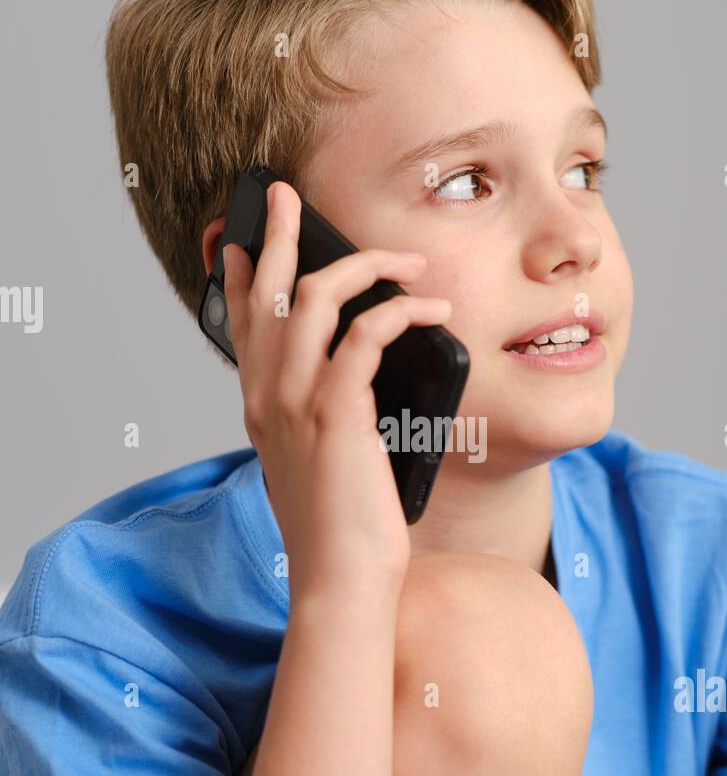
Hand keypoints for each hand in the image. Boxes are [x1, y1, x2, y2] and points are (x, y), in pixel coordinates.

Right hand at [223, 181, 451, 600]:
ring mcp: (296, 403)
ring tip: (409, 261)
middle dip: (280, 234)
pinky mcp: (336, 414)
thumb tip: (358, 383)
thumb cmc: (341, 529)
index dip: (246, 273)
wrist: (342, 580)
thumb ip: (322, 418)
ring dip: (366, 265)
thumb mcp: (318, 463)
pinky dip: (401, 311)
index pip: (244, 323)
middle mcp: (268, 396)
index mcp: (261, 407)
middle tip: (289, 195)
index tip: (251, 238)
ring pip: (315, 298)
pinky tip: (432, 309)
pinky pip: (364, 335)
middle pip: (269, 291)